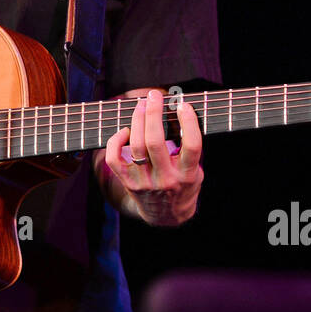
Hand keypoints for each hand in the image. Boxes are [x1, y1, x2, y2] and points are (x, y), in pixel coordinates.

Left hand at [102, 88, 202, 225]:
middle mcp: (166, 179)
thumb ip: (189, 148)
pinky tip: (125, 131)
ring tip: (142, 105)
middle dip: (153, 114)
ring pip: (136, 147)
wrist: (167, 216)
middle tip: (154, 96)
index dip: (188, 123)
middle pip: (156, 142)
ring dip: (137, 121)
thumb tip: (179, 111)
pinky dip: (116, 142)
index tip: (183, 105)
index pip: (191, 146)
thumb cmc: (183, 185)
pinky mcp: (128, 183)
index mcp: (187, 175)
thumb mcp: (196, 170)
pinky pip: (115, 160)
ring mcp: (145, 182)